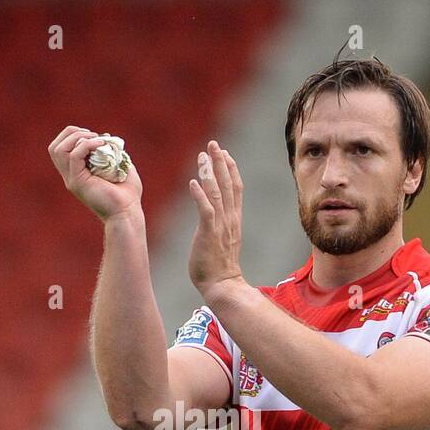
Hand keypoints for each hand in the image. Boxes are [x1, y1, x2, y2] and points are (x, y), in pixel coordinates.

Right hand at [48, 125, 143, 221]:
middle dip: (71, 133)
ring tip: (97, 140)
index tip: (94, 136)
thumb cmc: (128, 194)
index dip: (73, 135)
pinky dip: (87, 144)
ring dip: (77, 137)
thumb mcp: (120, 166)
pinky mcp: (78, 182)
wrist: (128, 212)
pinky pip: (74, 156)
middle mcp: (71, 176)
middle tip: (93, 135)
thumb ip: (112, 153)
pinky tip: (102, 144)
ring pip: (58, 150)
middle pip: (55, 148)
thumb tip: (109, 139)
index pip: (60, 149)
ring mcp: (72, 180)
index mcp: (77, 173)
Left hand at [188, 140, 246, 299]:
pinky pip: (206, 210)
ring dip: (210, 172)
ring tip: (203, 155)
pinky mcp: (210, 234)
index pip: (235, 189)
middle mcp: (230, 219)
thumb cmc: (219, 267)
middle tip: (214, 144)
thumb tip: (213, 218)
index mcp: (234, 220)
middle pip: (228, 184)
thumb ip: (219, 226)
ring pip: (217, 193)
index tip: (225, 153)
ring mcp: (221, 226)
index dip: (230, 169)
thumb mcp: (221, 241)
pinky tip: (194, 181)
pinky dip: (200, 195)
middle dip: (221, 162)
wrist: (223, 286)